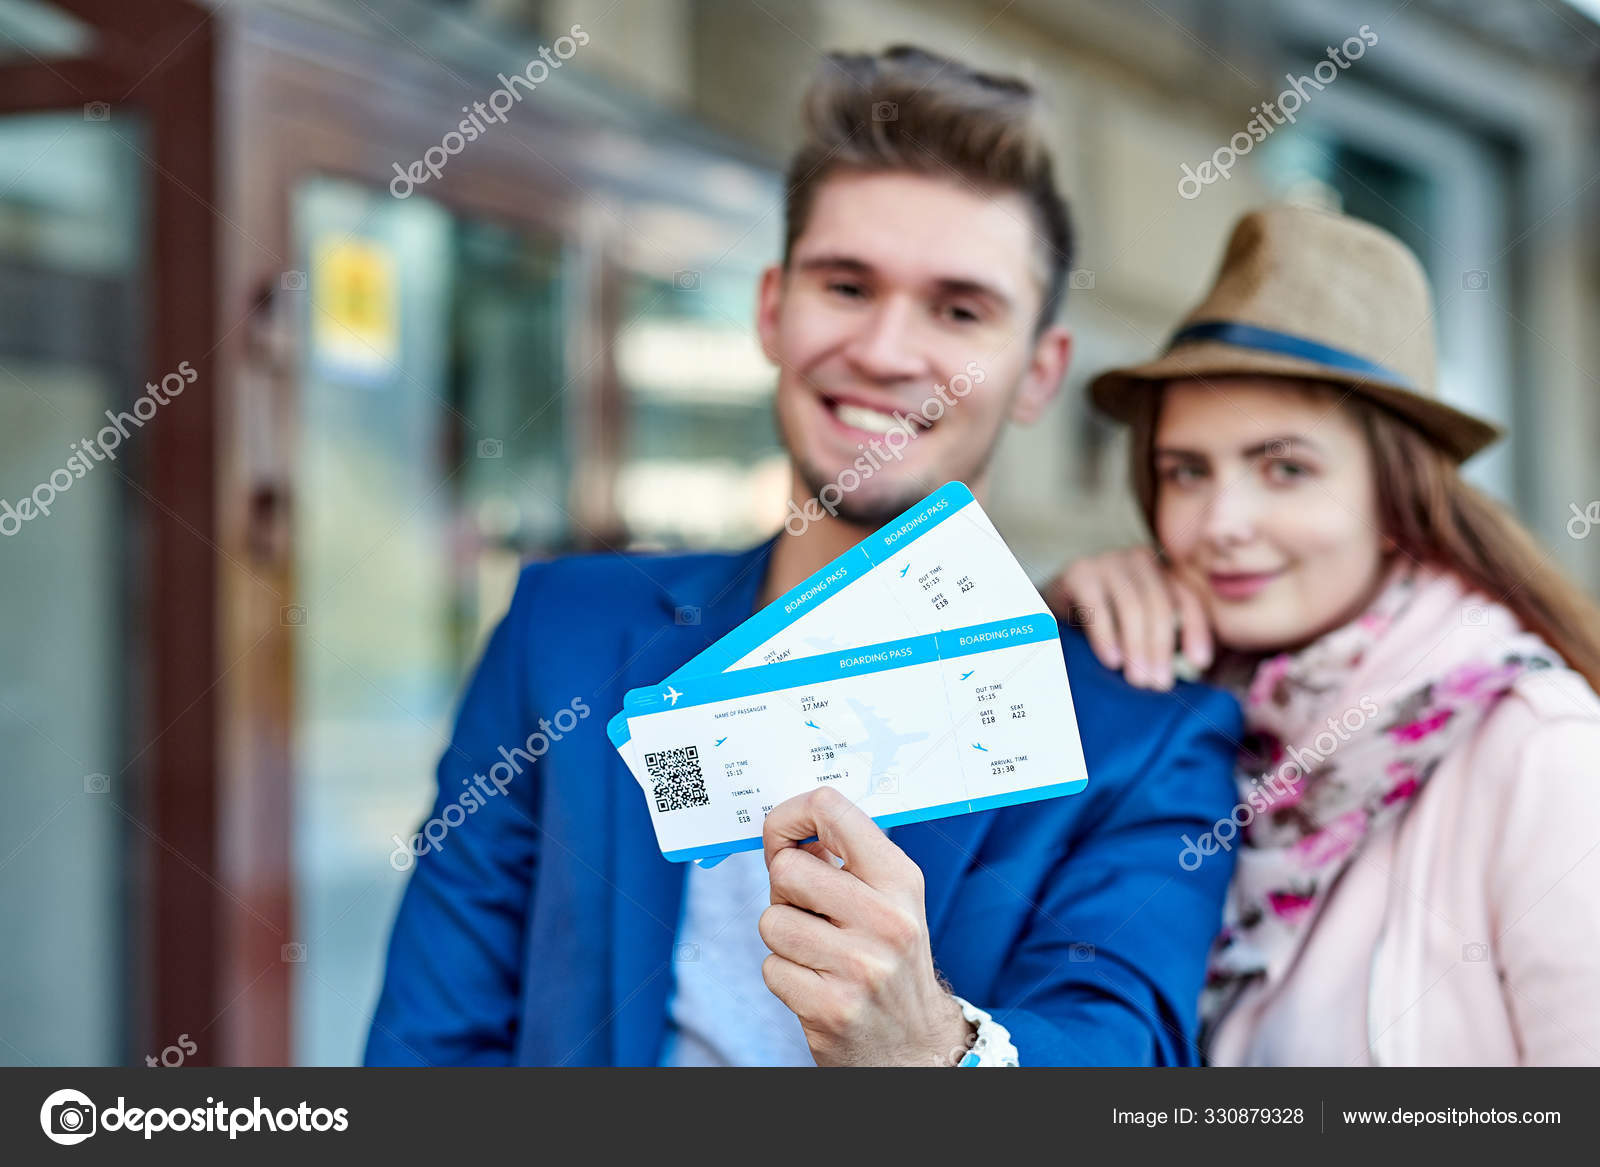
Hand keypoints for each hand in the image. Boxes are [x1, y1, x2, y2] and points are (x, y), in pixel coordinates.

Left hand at [759, 787, 973, 1066]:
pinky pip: (771, 967)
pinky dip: (785, 975)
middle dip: (785, 891)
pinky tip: (817, 982)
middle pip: (787, 869)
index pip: (831, 810)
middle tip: (810, 912)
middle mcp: (886, 919)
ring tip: (817, 951)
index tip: (783, 833)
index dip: (790, 815)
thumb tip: (785, 831)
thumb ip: (843, 861)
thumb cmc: (889, 958)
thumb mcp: (889, 898)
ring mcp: (860, 966)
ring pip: (771, 921)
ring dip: (783, 937)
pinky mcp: (832, 1008)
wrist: (915, 1044)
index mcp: (900, 879)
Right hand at [1044, 546, 1211, 688]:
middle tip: (1158, 683)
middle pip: (1160, 605)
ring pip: (1133, 607)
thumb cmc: (1099, 624)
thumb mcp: (1136, 626)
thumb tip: (1197, 669)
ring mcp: (1107, 561)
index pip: (1186, 597)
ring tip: (1137, 679)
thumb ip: (1163, 636)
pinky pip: (1099, 609)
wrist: (1042, 607)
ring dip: (1138, 647)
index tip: (1200, 663)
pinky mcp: (1079, 572)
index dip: (1196, 629)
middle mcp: (1137, 558)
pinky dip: (1107, 638)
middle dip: (1162, 648)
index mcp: (1159, 569)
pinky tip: (1112, 662)